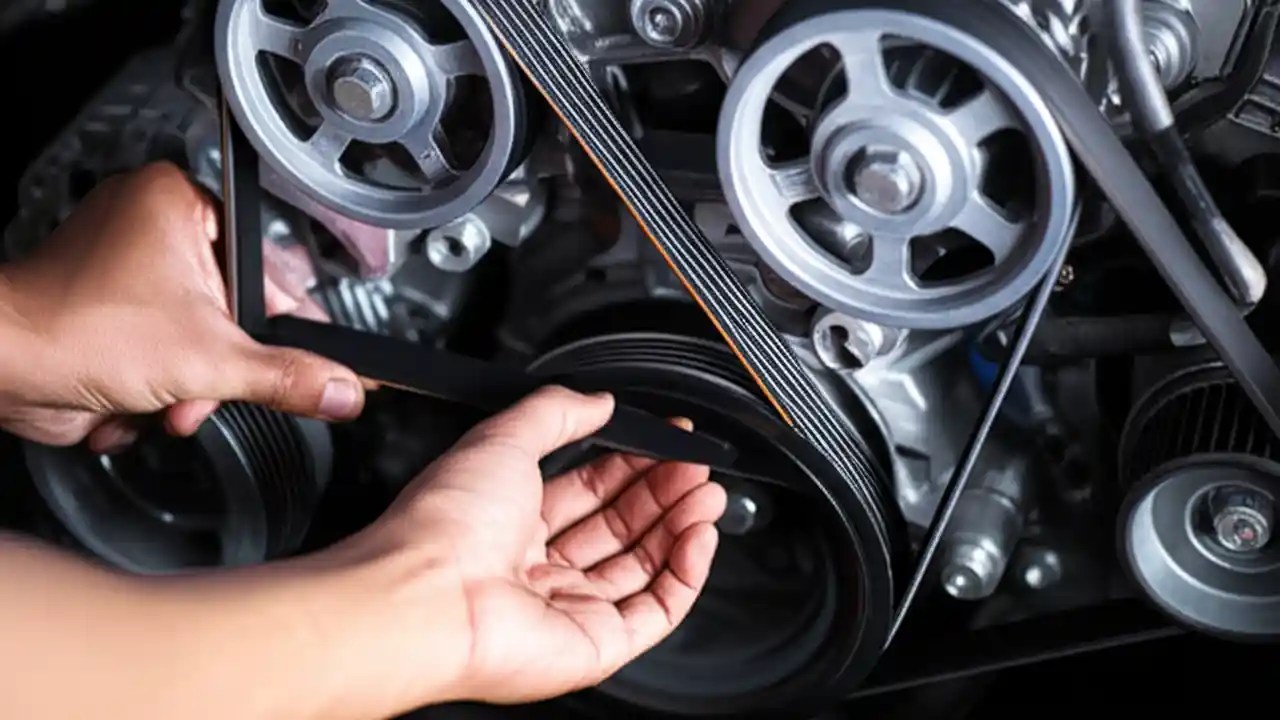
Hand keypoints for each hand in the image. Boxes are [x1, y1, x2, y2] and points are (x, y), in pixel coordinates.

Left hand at [0, 162, 364, 448]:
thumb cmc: (71, 328)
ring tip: (163, 397)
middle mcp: (154, 227)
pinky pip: (168, 355)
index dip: (289, 322)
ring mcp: (130, 271)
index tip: (318, 356)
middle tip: (205, 385)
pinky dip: (159, 387)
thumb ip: (287, 377)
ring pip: (202, 343)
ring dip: (190, 387)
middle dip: (218, 370)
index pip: (269, 268)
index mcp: (180, 203)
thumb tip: (342, 388)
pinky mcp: (112, 313)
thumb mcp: (208, 359)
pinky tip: (135, 396)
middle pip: (234, 314)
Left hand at [362, 385, 726, 705]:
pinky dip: (686, 575)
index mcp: (510, 520)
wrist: (427, 598)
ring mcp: (566, 609)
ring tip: (707, 494)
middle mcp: (538, 568)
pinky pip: (654, 612)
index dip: (632, 462)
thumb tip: (598, 400)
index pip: (590, 488)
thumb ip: (556, 413)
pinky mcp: (594, 647)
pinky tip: (699, 536)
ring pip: (642, 567)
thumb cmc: (444, 525)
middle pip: (621, 527)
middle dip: (663, 491)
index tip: (666, 440)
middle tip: (695, 464)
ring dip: (680, 527)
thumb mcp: (502, 438)